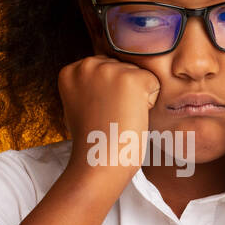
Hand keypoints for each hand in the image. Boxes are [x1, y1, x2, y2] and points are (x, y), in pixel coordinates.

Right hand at [58, 54, 160, 182]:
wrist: (99, 159)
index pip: (104, 68)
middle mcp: (87, 65)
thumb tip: (105, 79)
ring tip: (118, 116)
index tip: (97, 111)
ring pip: (138, 74)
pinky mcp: (132, 78)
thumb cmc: (93, 139)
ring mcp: (110, 70)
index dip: (106, 93)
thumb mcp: (78, 104)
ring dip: (135, 96)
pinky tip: (130, 116)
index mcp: (71, 70)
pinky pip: (153, 83)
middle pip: (121, 68)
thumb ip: (88, 85)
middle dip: (122, 91)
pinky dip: (148, 102)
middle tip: (109, 115)